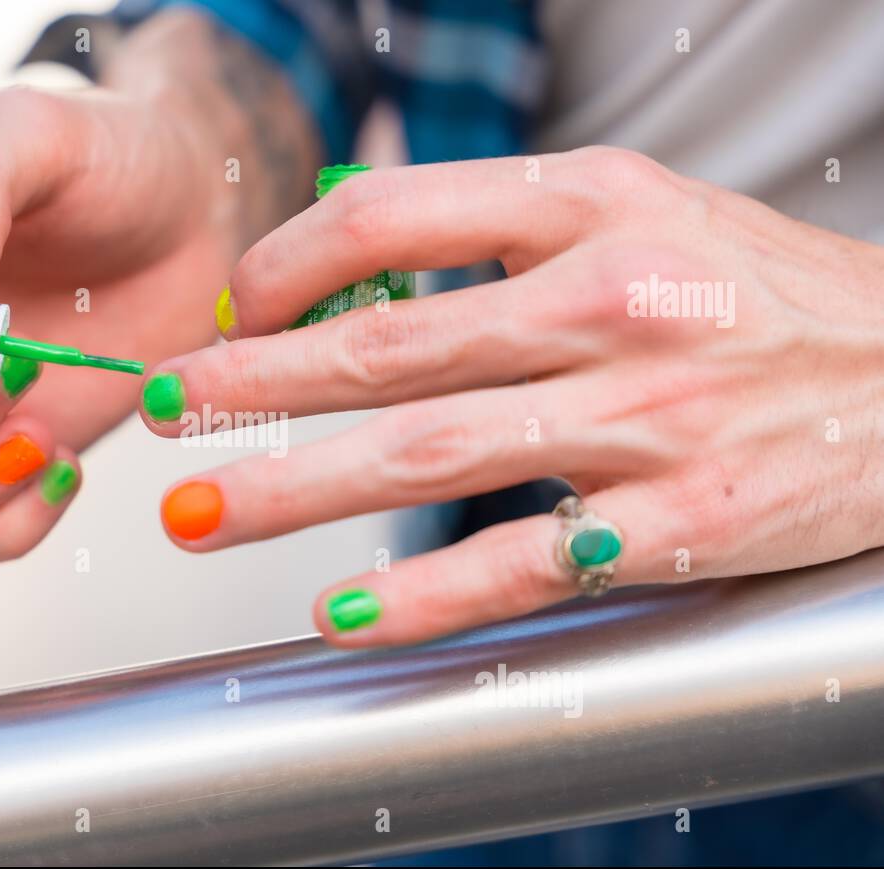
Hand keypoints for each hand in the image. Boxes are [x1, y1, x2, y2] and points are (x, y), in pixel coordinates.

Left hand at [138, 147, 883, 646]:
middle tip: (160, 411)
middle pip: (386, 347)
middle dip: (250, 384)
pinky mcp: (681, 520)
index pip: (391, 215)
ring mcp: (647, 415)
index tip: (232, 309)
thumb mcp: (643, 209)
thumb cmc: (759, 294)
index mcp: (594, 205)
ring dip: (294, 491)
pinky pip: (521, 565)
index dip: (285, 265)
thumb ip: (501, 223)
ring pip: (428, 456)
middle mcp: (610, 301)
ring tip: (201, 515)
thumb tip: (344, 247)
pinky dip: (422, 597)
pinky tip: (339, 611)